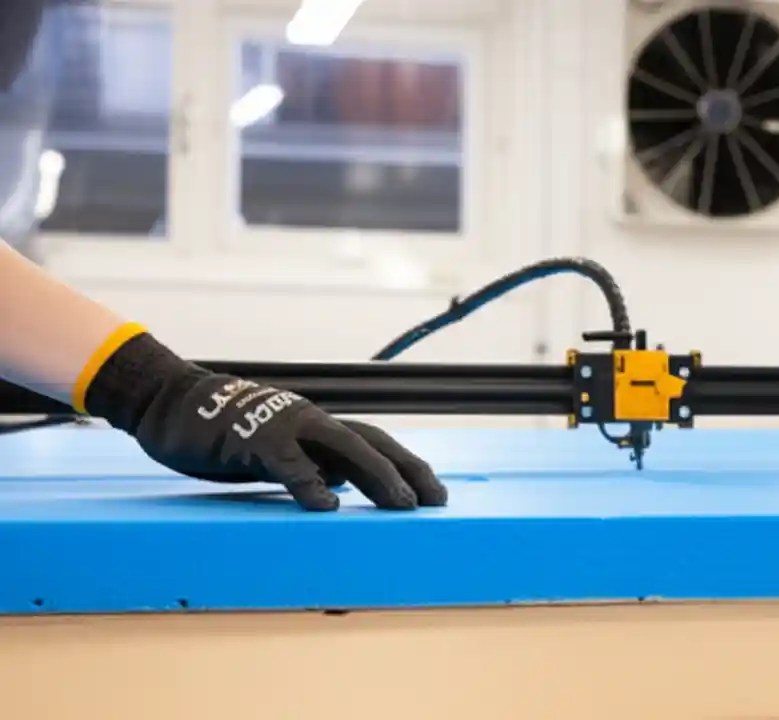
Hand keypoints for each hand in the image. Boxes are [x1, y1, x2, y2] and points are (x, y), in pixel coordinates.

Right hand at [83, 332, 445, 510]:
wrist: (169, 401)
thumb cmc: (221, 433)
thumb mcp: (274, 454)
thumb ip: (308, 465)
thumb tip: (339, 486)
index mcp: (316, 428)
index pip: (374, 444)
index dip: (406, 467)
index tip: (436, 494)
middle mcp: (310, 422)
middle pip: (372, 442)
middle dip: (407, 471)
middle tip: (436, 501)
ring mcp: (283, 426)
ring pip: (343, 447)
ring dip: (377, 475)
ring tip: (402, 505)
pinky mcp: (250, 439)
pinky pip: (286, 462)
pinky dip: (309, 482)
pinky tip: (326, 506)